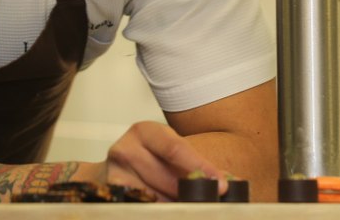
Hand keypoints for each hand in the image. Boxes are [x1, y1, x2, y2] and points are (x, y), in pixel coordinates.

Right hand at [98, 121, 226, 200]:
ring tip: (186, 208)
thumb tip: (230, 182)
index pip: (176, 149)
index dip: (200, 168)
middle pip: (166, 176)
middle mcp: (126, 148)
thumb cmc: (148, 160)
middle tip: (209, 203)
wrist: (112, 170)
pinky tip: (165, 209)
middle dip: (191, 193)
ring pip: (154, 196)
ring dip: (174, 205)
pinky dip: (155, 209)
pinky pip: (139, 205)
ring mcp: (114, 171)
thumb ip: (195, 165)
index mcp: (145, 131)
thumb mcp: (167, 153)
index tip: (220, 185)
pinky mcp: (110, 190)